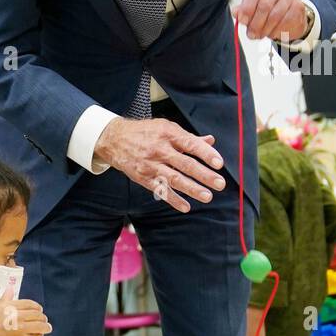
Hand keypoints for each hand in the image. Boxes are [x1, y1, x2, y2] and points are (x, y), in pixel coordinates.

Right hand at [0, 292, 51, 335]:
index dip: (37, 308)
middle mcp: (16, 316)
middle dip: (43, 318)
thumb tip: (10, 287)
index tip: (39, 311)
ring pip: (41, 325)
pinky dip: (38, 335)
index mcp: (9, 307)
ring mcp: (21, 329)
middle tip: (44, 320)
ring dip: (46, 326)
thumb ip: (5, 299)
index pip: (31, 304)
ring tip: (47, 328)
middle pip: (38, 314)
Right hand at [94, 117, 225, 212]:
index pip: (190, 144)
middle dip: (204, 175)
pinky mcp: (143, 177)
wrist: (114, 139)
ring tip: (207, 196)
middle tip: (220, 184)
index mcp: (168, 133)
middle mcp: (159, 149)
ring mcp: (151, 165)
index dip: (206, 154)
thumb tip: (211, 141)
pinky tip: (186, 207)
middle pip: (185, 164)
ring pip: (173, 179)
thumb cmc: (146, 132)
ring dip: (192, 189)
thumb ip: (189, 137)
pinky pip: (160, 190)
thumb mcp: (166, 128)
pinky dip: (173, 199)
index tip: (219, 163)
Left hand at [237, 0, 308, 42]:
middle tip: (251, 33)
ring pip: (275, 15)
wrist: (289, 9)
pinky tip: (271, 33)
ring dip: (265, 29)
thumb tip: (236, 12)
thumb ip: (243, 7)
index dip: (247, 8)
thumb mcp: (253, 2)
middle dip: (255, 23)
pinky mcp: (298, 6)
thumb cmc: (269, 4)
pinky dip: (276, 30)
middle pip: (265, 5)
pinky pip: (285, 22)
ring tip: (259, 35)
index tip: (242, 20)